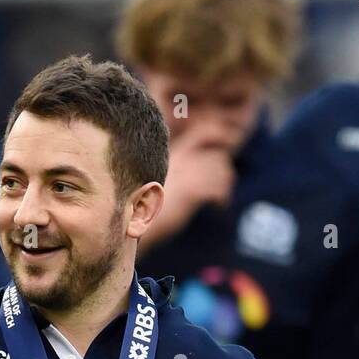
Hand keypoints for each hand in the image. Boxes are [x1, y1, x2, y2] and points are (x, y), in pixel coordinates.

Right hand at [141, 121, 235, 248]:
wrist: (128, 224)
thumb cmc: (137, 210)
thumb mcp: (153, 185)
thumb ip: (169, 176)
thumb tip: (183, 181)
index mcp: (171, 155)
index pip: (204, 133)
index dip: (220, 135)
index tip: (230, 142)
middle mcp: (179, 160)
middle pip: (217, 156)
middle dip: (223, 172)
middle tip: (222, 188)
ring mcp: (184, 174)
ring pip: (220, 171)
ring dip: (223, 186)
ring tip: (219, 202)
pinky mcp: (189, 191)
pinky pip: (217, 189)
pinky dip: (222, 200)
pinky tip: (217, 209)